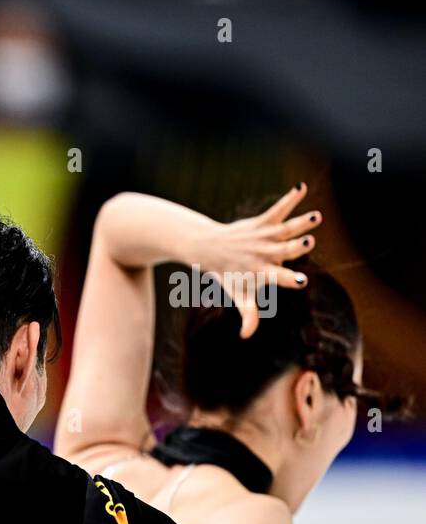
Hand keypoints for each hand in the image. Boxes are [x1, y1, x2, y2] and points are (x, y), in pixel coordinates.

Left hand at [190, 182, 320, 337]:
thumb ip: (247, 314)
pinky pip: (277, 209)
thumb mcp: (238, 295)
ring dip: (300, 222)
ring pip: (285, 229)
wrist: (208, 249)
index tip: (301, 282)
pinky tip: (300, 187)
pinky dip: (289, 199)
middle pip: (283, 251)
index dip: (288, 280)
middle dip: (295, 247)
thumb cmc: (228, 275)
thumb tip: (245, 336)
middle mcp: (264, 254)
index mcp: (262, 272)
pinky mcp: (262, 223)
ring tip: (315, 217)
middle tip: (307, 242)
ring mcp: (264, 237)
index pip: (277, 278)